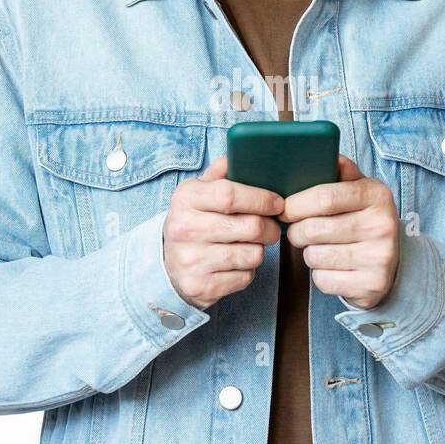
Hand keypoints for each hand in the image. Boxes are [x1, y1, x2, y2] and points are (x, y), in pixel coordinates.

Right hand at [161, 153, 284, 309]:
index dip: (261, 198)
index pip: (230, 194)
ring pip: (252, 254)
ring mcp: (191, 260)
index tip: (277, 203)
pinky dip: (248, 271)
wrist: (166, 266)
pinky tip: (236, 263)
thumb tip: (236, 156)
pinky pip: (245, 277)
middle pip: (249, 226)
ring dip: (258, 250)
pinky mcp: (201, 287)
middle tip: (271, 227)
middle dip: (269, 227)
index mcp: (186, 199)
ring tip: (250, 244)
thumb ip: (219, 175)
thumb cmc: (193, 222)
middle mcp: (184, 229)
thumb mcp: (198, 194)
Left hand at [282, 154, 399, 308]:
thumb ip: (342, 172)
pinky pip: (323, 279)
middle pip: (314, 229)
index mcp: (376, 195)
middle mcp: (382, 225)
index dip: (296, 204)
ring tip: (319, 247)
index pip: (325, 197)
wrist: (394, 265)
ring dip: (308, 253)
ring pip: (315, 256)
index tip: (284, 209)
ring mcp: (379, 257)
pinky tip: (332, 266)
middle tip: (297, 230)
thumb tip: (324, 153)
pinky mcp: (371, 285)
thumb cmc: (364, 221)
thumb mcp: (360, 191)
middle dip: (295, 231)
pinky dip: (320, 274)